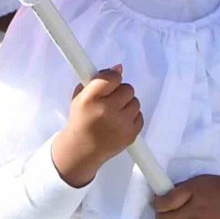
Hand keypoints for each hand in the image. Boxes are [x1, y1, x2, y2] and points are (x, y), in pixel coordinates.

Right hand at [51, 69, 142, 186]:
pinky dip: (131, 118)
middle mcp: (105, 111)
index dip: (113, 77)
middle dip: (120, 92)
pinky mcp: (130, 134)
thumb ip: (97, 80)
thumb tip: (119, 68)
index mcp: (89, 100)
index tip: (111, 81)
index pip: (112, 77)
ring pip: (135, 102)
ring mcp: (120, 124)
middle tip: (111, 100)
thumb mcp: (80, 97)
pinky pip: (140, 116)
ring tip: (114, 113)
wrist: (82, 150)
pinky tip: (119, 123)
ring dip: (126, 105)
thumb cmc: (81, 122)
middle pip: (127, 88)